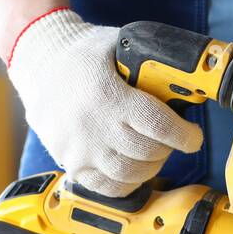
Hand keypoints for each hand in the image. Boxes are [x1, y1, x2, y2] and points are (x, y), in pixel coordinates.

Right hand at [6, 9, 202, 196]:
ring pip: (131, 175)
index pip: (159, 125)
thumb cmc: (83, 55)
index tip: (193, 137)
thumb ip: (152, 64)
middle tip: (171, 139)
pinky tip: (134, 167)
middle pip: (148, 153)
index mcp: (108, 94)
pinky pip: (108, 188)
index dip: (185, 136)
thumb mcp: (119, 45)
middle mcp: (92, 126)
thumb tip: (188, 83)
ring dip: (151, 166)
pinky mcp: (71, 165)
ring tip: (152, 150)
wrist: (39, 63)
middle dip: (169, 148)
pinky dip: (128, 182)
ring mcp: (80, 150)